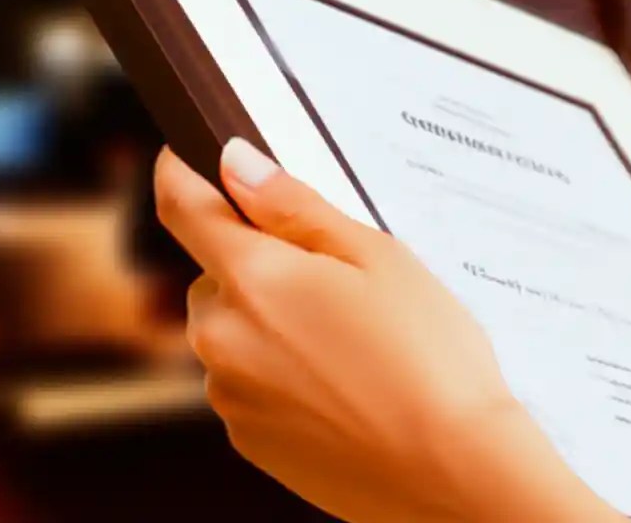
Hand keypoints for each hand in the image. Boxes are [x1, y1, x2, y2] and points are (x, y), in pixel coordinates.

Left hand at [154, 140, 619, 521]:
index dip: (179, 172)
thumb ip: (294, 206)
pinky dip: (280, 374)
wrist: (451, 472)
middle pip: (215, 276)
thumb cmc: (430, 361)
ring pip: (232, 333)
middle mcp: (222, 338)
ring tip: (352, 345)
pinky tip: (343, 385)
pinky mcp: (248, 440)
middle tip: (335, 282)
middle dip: (258, 266)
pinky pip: (247, 384)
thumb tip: (236, 163)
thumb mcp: (377, 257)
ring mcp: (230, 395)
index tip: (186, 159)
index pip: (184, 208)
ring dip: (270, 324)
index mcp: (252, 279)